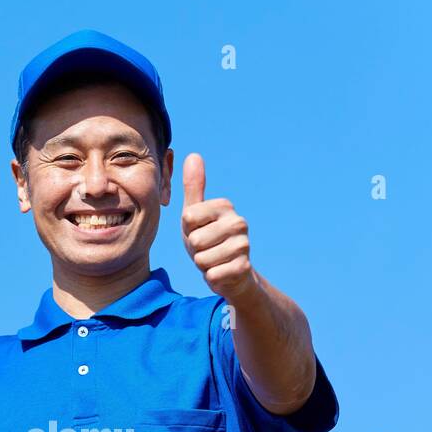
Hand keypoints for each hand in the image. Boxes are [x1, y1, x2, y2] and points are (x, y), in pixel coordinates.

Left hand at [181, 152, 253, 299]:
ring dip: (203, 264)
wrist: (230, 273)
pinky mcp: (243, 267)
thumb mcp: (195, 214)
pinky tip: (221, 272)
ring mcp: (243, 245)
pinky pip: (211, 274)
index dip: (188, 230)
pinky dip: (211, 277)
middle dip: (195, 250)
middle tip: (207, 249)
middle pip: (195, 240)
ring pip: (202, 259)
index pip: (188, 217)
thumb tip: (193, 155)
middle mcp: (239, 222)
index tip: (199, 231)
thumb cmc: (208, 241)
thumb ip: (193, 187)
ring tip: (214, 260)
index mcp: (225, 206)